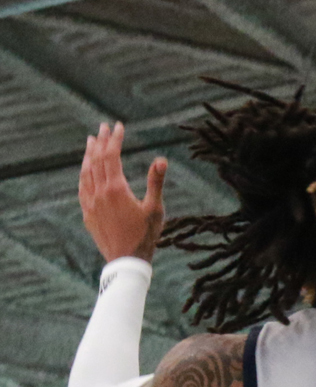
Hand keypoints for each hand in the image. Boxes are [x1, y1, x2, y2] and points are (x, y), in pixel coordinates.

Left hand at [78, 122, 166, 263]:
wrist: (126, 260)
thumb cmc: (145, 235)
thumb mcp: (155, 208)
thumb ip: (156, 182)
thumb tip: (161, 159)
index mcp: (116, 189)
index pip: (111, 156)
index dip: (114, 139)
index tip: (118, 126)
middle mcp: (99, 193)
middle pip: (97, 160)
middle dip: (100, 142)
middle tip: (103, 127)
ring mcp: (90, 203)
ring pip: (86, 172)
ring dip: (89, 155)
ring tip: (90, 142)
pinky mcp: (87, 213)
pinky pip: (82, 187)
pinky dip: (84, 174)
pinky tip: (85, 171)